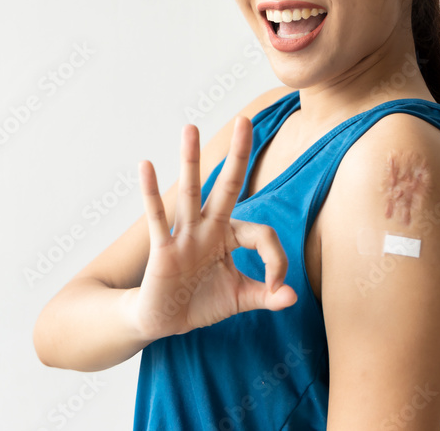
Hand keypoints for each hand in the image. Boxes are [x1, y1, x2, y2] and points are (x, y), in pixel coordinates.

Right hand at [131, 117, 296, 340]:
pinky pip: (158, 217)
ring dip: (190, 160)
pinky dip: (151, 193)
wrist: (164, 320)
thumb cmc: (201, 303)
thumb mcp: (240, 299)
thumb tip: (293, 297)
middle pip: (226, 187)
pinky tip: (146, 166)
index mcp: (228, 237)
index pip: (261, 234)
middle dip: (237, 156)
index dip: (276, 261)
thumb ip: (267, 296)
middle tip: (244, 120)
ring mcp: (185, 235)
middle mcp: (208, 229)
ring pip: (191, 192)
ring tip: (190, 128)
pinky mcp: (163, 249)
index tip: (276, 287)